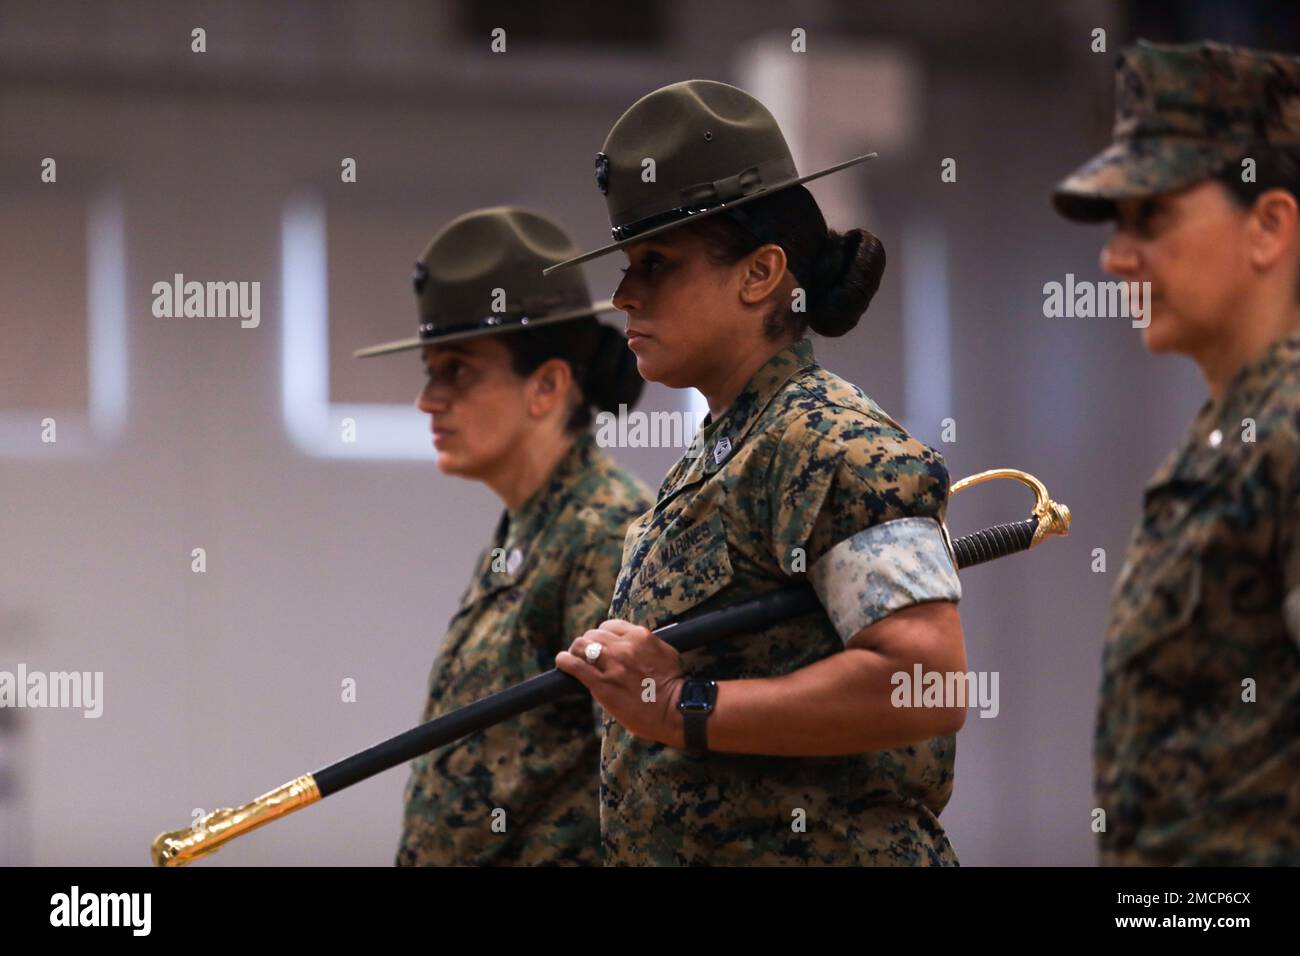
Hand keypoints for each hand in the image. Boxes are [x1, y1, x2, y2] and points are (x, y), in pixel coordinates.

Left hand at [556, 619, 687, 746]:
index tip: (601, 645)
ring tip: (572, 659)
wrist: (676, 710)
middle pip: (593, 634)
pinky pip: (575, 666)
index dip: (602, 635)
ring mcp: (612, 665)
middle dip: (588, 643)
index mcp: (640, 636)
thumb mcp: (665, 652)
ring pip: (581, 645)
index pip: (609, 625)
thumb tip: (633, 642)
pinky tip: (562, 662)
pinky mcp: (602, 684)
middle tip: (586, 655)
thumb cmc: (674, 685)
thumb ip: (646, 644)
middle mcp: (624, 647)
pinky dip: (565, 662)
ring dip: (575, 651)